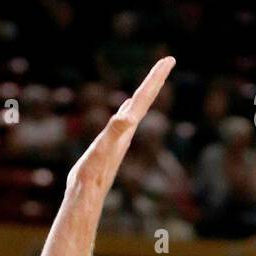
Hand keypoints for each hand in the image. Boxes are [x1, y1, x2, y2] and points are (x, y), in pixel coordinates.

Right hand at [66, 57, 175, 194]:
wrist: (86, 196)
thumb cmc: (93, 173)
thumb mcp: (102, 148)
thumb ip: (115, 131)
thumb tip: (128, 118)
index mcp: (127, 127)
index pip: (144, 97)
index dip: (155, 78)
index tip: (169, 59)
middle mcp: (127, 131)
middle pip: (144, 100)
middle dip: (154, 80)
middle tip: (167, 61)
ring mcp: (119, 137)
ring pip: (135, 110)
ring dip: (143, 94)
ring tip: (150, 81)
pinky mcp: (109, 144)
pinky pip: (122, 120)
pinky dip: (126, 109)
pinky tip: (125, 109)